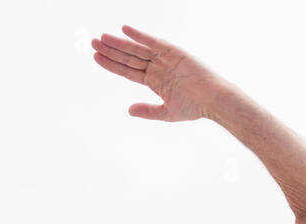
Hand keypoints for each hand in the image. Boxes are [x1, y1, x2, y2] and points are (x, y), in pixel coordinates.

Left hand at [90, 25, 230, 121]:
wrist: (213, 100)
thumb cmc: (194, 108)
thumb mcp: (168, 112)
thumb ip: (148, 111)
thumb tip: (128, 110)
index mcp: (154, 81)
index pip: (127, 70)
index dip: (112, 64)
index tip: (95, 57)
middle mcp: (157, 67)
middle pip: (129, 57)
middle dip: (111, 50)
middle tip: (92, 42)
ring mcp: (164, 58)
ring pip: (137, 49)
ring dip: (120, 43)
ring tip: (102, 38)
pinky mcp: (173, 51)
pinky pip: (152, 41)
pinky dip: (139, 35)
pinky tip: (125, 29)